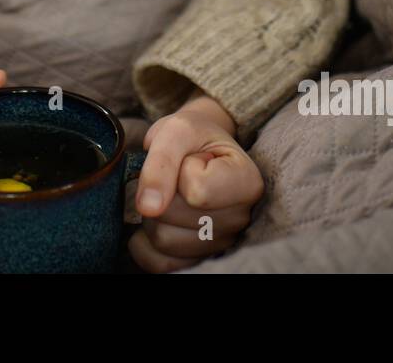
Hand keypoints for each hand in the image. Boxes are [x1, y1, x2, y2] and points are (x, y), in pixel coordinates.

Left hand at [128, 90, 264, 272]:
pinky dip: (145, 242)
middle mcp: (240, 219)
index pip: (197, 191)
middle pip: (174, 216)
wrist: (197, 147)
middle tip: (175, 175)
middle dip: (161, 191)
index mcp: (247, 183)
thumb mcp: (177, 130)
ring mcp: (221, 243)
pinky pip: (157, 262)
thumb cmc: (194, 136)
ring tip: (171, 194)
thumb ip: (161, 162)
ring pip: (162, 240)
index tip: (192, 158)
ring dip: (153, 214)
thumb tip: (149, 208)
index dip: (179, 169)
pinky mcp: (198, 259)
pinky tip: (156, 219)